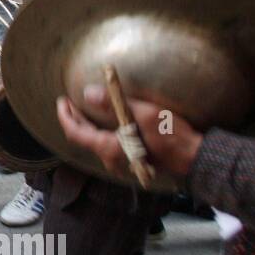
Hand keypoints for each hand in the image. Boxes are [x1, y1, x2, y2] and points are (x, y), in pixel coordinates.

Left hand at [55, 85, 204, 181]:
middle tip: (68, 102)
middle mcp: (111, 158)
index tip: (62, 101)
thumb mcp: (143, 114)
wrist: (192, 157)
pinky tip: (103, 120)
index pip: (76, 132)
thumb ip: (113, 103)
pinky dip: (99, 130)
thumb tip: (88, 93)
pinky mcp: (129, 159)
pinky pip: (106, 144)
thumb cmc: (170, 135)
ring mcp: (120, 160)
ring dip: (86, 124)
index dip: (65, 116)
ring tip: (83, 108)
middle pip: (83, 137)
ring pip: (94, 141)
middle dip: (74, 119)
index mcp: (109, 148)